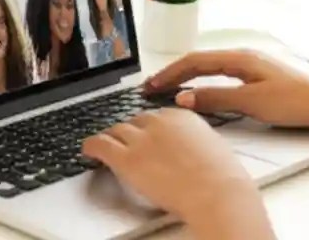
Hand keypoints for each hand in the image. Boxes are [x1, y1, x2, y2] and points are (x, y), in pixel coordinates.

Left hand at [81, 110, 271, 237]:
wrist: (217, 192)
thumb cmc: (222, 177)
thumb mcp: (212, 144)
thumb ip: (192, 139)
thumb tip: (186, 145)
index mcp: (180, 115)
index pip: (154, 116)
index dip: (146, 128)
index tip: (143, 135)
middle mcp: (158, 121)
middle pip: (134, 122)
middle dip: (130, 134)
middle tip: (126, 144)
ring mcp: (141, 139)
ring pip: (116, 131)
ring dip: (110, 139)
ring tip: (104, 145)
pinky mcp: (127, 159)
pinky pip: (101, 145)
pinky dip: (91, 146)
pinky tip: (87, 150)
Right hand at [145, 49, 308, 134]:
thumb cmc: (295, 101)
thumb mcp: (251, 102)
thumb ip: (215, 99)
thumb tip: (183, 97)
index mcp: (239, 57)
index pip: (194, 61)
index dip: (170, 73)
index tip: (151, 86)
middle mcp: (244, 56)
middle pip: (200, 61)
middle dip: (174, 73)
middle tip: (152, 88)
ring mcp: (252, 65)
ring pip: (211, 68)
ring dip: (188, 77)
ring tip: (169, 90)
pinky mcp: (259, 77)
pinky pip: (222, 75)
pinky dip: (204, 82)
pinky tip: (200, 93)